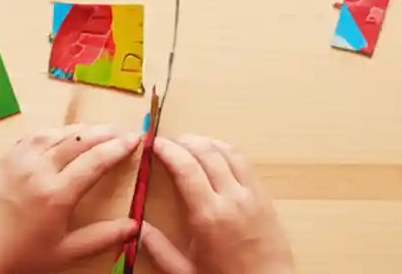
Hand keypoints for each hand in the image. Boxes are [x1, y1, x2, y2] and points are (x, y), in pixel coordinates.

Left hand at [0, 125, 140, 273]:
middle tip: (123, 130)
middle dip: (105, 132)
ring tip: (98, 130)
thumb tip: (135, 226)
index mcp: (57, 193)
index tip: (136, 139)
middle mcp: (39, 169)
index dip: (119, 148)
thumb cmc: (21, 255)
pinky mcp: (5, 158)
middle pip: (79, 139)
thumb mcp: (65, 252)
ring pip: (56, 132)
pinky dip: (54, 131)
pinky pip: (34, 136)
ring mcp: (19, 160)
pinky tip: (63, 135)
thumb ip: (101, 237)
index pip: (95, 161)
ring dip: (80, 129)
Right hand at [141, 136, 293, 273]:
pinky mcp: (265, 197)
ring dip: (207, 142)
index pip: (185, 168)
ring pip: (229, 152)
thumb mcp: (186, 272)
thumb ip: (159, 249)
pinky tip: (216, 156)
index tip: (153, 143)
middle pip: (206, 152)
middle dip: (183, 140)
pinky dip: (227, 152)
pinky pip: (245, 164)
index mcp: (209, 216)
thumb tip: (137, 228)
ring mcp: (252, 195)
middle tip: (167, 141)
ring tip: (190, 143)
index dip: (167, 150)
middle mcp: (232, 199)